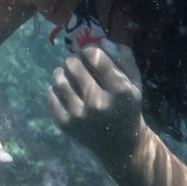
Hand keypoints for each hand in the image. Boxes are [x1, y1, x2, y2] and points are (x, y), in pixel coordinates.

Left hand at [49, 43, 147, 161]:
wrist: (120, 144)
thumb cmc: (126, 105)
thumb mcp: (135, 82)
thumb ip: (124, 57)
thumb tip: (101, 40)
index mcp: (120, 90)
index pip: (94, 55)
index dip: (89, 49)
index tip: (90, 54)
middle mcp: (99, 103)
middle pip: (73, 64)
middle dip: (74, 59)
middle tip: (77, 64)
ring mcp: (81, 116)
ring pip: (59, 78)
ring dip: (61, 71)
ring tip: (68, 73)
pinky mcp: (66, 125)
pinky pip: (51, 94)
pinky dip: (55, 89)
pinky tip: (65, 90)